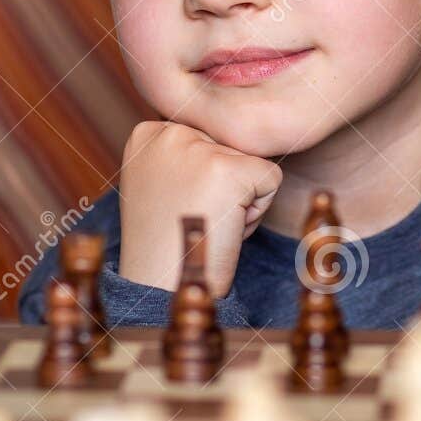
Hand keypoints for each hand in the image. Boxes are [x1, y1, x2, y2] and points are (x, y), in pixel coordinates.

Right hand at [116, 121, 282, 296]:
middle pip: (233, 147)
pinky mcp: (230, 170)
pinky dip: (258, 211)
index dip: (206, 180)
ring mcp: (199, 148)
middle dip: (226, 188)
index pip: (210, 139)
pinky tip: (224, 228)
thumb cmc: (168, 244)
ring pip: (253, 163)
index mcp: (149, 133)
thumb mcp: (163, 184)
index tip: (178, 207)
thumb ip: (187, 154)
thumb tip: (230, 136)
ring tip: (207, 225)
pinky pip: (272, 179)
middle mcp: (170, 131)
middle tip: (194, 220)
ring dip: (241, 200)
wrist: (163, 288)